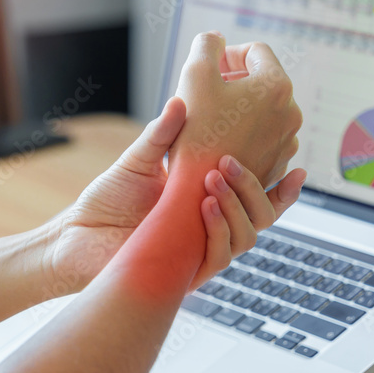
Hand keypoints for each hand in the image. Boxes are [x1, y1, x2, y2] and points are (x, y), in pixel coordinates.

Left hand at [45, 97, 305, 293]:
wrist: (75, 238)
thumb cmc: (106, 201)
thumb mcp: (139, 161)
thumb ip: (164, 135)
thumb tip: (182, 101)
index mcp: (209, 202)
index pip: (257, 197)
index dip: (282, 187)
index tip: (298, 165)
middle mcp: (211, 229)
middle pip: (260, 217)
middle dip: (256, 189)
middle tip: (233, 162)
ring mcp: (200, 251)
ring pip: (245, 237)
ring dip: (236, 206)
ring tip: (217, 179)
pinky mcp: (185, 271)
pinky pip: (218, 256)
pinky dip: (218, 229)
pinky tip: (207, 206)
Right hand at [171, 32, 302, 186]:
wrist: (200, 189)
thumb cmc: (197, 132)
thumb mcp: (194, 75)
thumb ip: (206, 45)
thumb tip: (217, 39)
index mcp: (277, 85)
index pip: (255, 51)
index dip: (227, 54)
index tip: (208, 68)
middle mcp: (291, 112)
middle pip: (262, 81)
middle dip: (233, 82)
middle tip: (205, 93)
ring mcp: (286, 140)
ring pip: (263, 110)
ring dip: (239, 108)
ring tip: (211, 119)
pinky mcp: (277, 163)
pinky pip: (263, 136)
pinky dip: (245, 132)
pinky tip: (220, 141)